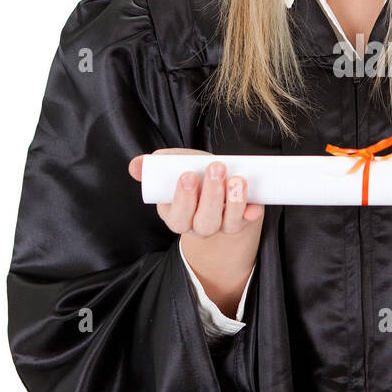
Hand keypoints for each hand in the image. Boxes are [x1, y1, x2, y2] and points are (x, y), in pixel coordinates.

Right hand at [128, 148, 263, 316]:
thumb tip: (135, 166)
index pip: (177, 216)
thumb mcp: (173, 167)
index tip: (188, 175)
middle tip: (216, 168)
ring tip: (237, 179)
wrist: (219, 183)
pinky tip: (255, 205)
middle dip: (210, 196)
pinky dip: (251, 213)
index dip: (183, 199)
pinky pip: (247, 221)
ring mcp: (221, 225)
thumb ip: (154, 166)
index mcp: (176, 215)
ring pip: (227, 223)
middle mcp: (198, 225)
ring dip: (233, 202)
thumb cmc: (193, 174)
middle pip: (204, 222)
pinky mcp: (242, 221)